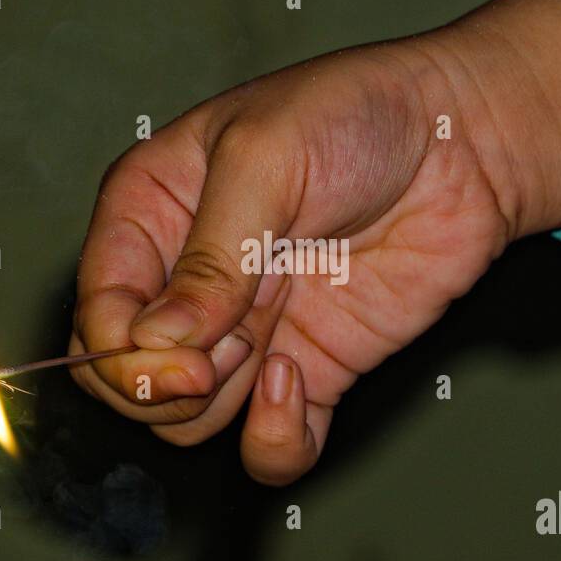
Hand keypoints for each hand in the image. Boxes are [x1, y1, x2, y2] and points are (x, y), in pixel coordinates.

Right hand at [70, 0, 560, 483]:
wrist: (463, 142)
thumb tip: (158, 345)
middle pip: (127, 380)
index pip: (97, 311)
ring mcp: (246, 331)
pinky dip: (274, 440)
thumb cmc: (358, 115)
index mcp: (152, 214)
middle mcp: (188, 281)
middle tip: (231, 346)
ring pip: (188, 420)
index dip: (120, 353)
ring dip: (222, 401)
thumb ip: (210, 255)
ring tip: (276, 339)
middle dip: (166, 385)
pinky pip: (267, 445)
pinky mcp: (309, 368)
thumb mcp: (265, 157)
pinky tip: (298, 385)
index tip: (181, 358)